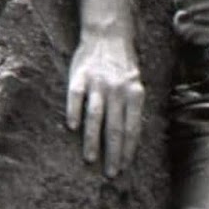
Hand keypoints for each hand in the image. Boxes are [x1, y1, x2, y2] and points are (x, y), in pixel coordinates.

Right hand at [66, 32, 144, 177]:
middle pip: (116, 127)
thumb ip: (133, 109)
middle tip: (110, 172)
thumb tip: (130, 140)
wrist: (108, 35)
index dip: (128, 149)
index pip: (132, 128)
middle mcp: (118, 90)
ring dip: (93, 139)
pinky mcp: (79, 76)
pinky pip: (76, 96)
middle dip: (113, 152)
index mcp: (135, 94)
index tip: (123, 167)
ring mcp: (98, 83)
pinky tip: (72, 128)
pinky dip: (74, 111)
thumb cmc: (123, 66)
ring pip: (96, 116)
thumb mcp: (136, 85)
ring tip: (91, 158)